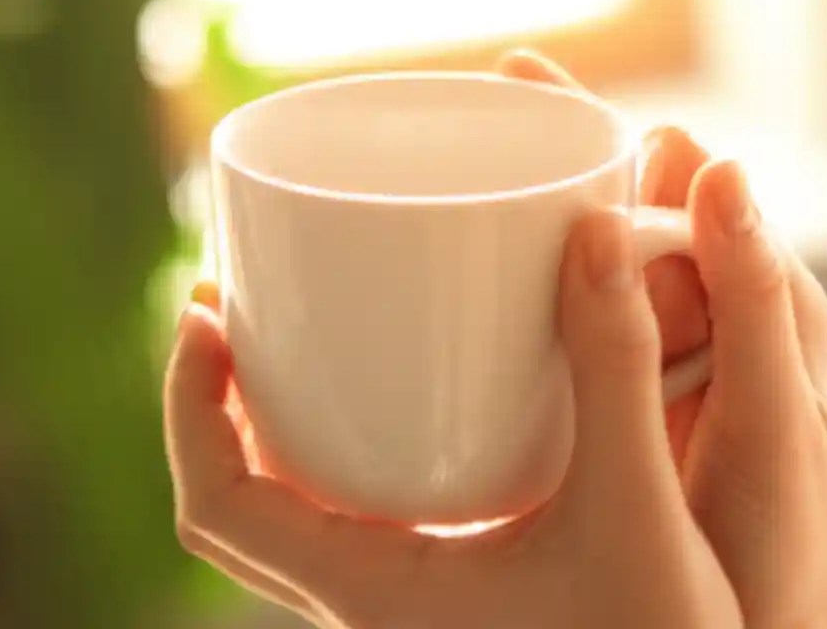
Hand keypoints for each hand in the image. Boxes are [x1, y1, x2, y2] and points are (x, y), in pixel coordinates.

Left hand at [165, 222, 741, 625]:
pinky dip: (352, 447)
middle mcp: (374, 605)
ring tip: (303, 332)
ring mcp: (410, 602)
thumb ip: (620, 377)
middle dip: (219, 404)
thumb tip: (598, 234)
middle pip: (242, 504)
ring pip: (298, 512)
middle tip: (239, 307)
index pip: (221, 509)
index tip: (205, 316)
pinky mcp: (454, 589)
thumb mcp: (639, 513)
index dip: (188, 410)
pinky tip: (407, 397)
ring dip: (278, 425)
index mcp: (378, 595)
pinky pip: (363, 514)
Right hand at [500, 51, 826, 627]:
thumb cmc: (778, 537)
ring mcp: (648, 355)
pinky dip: (518, 303)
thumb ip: (750, 297)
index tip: (514, 79)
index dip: (591, 122)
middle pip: (610, 205)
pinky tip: (460, 306)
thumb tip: (716, 161)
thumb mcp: (769, 413)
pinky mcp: (612, 402)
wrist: (751, 621)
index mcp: (748, 289)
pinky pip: (563, 329)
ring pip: (577, 265)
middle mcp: (698, 307)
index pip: (669, 174)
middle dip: (538, 158)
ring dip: (520, 228)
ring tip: (438, 195)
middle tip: (452, 122)